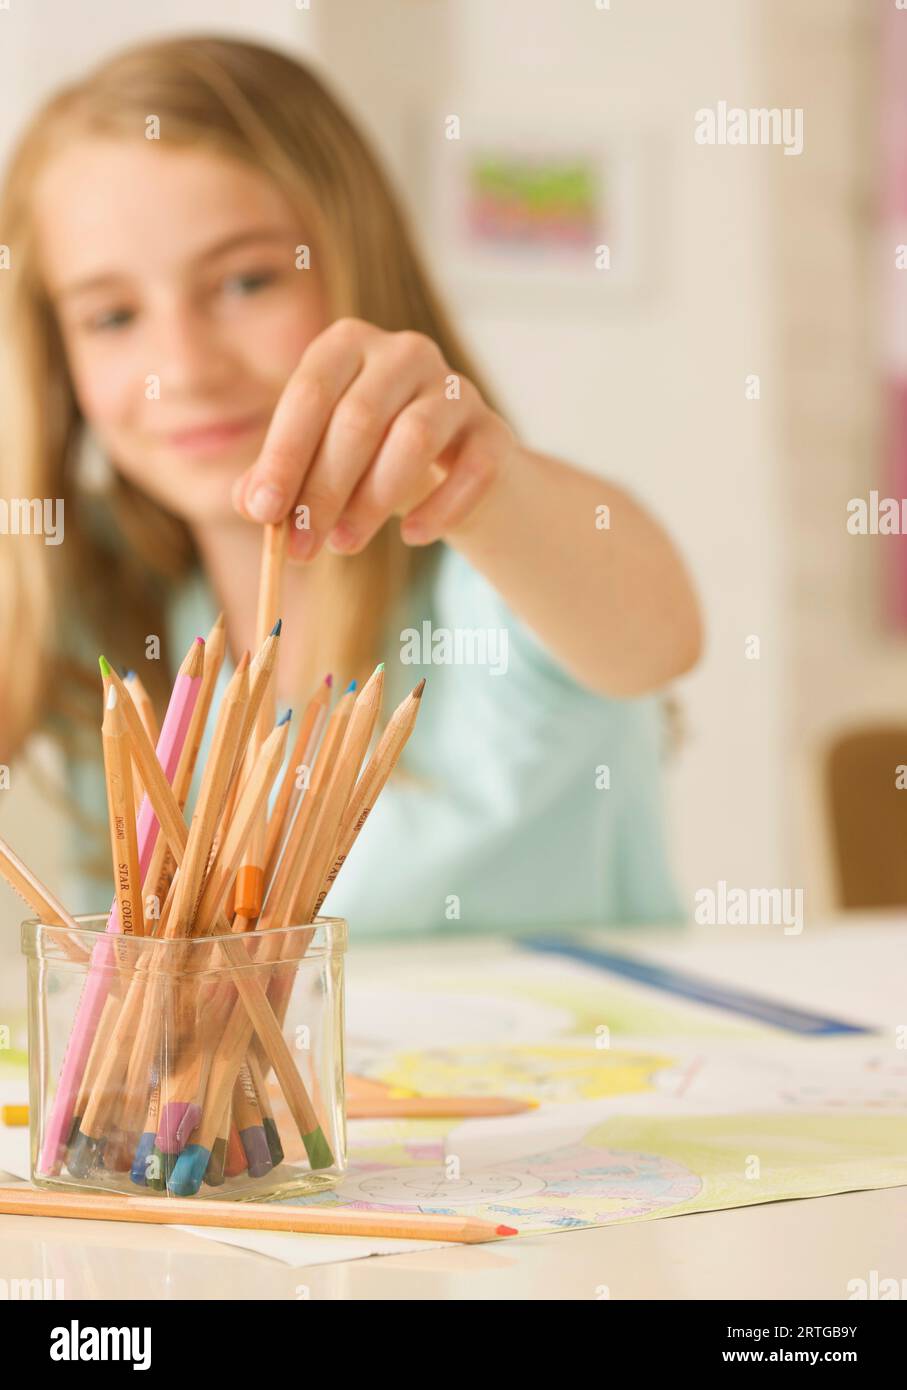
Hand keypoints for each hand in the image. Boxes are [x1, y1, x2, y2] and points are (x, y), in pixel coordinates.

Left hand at [232, 316, 515, 559]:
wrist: (450, 465)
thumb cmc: (365, 455)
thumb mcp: (314, 459)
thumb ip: (278, 476)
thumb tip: (250, 503)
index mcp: (347, 344)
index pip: (309, 393)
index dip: (284, 456)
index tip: (262, 512)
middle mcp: (404, 352)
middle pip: (359, 419)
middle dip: (324, 491)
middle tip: (300, 549)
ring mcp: (455, 388)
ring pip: (416, 438)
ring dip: (375, 500)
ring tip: (344, 546)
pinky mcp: (494, 430)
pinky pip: (473, 469)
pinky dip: (441, 508)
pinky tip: (412, 536)